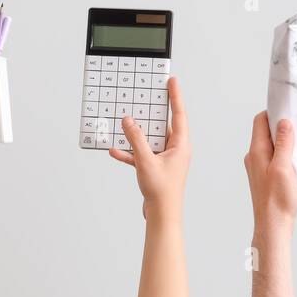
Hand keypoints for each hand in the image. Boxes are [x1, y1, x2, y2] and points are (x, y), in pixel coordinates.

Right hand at [109, 76, 189, 221]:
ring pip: (149, 139)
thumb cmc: (162, 191)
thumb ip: (136, 139)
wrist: (162, 215)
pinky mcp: (155, 167)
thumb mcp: (146, 161)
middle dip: (150, 114)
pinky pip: (141, 154)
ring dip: (135, 135)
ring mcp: (165, 158)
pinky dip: (130, 152)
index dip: (175, 96)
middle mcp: (175, 149)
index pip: (179, 114)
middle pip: (162, 125)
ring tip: (124, 124)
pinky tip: (116, 151)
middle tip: (144, 96)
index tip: (172, 81)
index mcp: (180, 145)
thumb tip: (129, 121)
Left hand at [244, 112, 296, 235]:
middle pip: (265, 131)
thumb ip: (283, 144)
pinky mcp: (265, 176)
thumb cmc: (278, 199)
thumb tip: (283, 122)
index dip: (273, 112)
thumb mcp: (283, 167)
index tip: (289, 110)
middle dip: (281, 126)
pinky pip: (274, 157)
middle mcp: (254, 156)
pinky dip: (284, 153)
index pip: (260, 121)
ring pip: (271, 145)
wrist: (273, 225)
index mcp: (256, 151)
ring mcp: (259, 167)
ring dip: (284, 141)